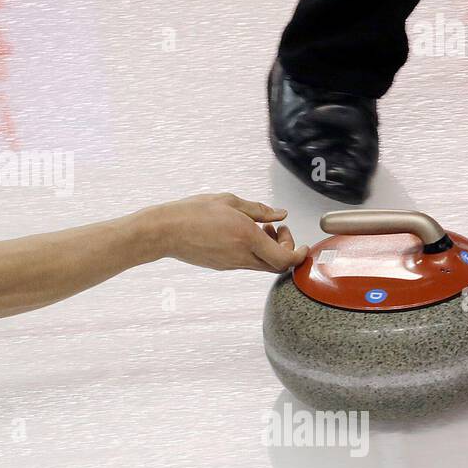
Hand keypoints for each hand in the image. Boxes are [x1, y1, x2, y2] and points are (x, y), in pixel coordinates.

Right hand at [149, 193, 307, 272]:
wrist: (165, 231)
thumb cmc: (193, 212)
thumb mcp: (229, 202)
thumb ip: (259, 210)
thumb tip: (280, 214)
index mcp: (247, 238)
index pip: (285, 259)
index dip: (299, 254)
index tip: (302, 243)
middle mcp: (241, 256)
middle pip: (277, 265)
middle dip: (286, 248)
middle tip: (278, 229)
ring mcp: (231, 264)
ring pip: (262, 265)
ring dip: (269, 249)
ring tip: (258, 228)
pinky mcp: (222, 266)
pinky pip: (247, 263)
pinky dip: (254, 251)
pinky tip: (241, 234)